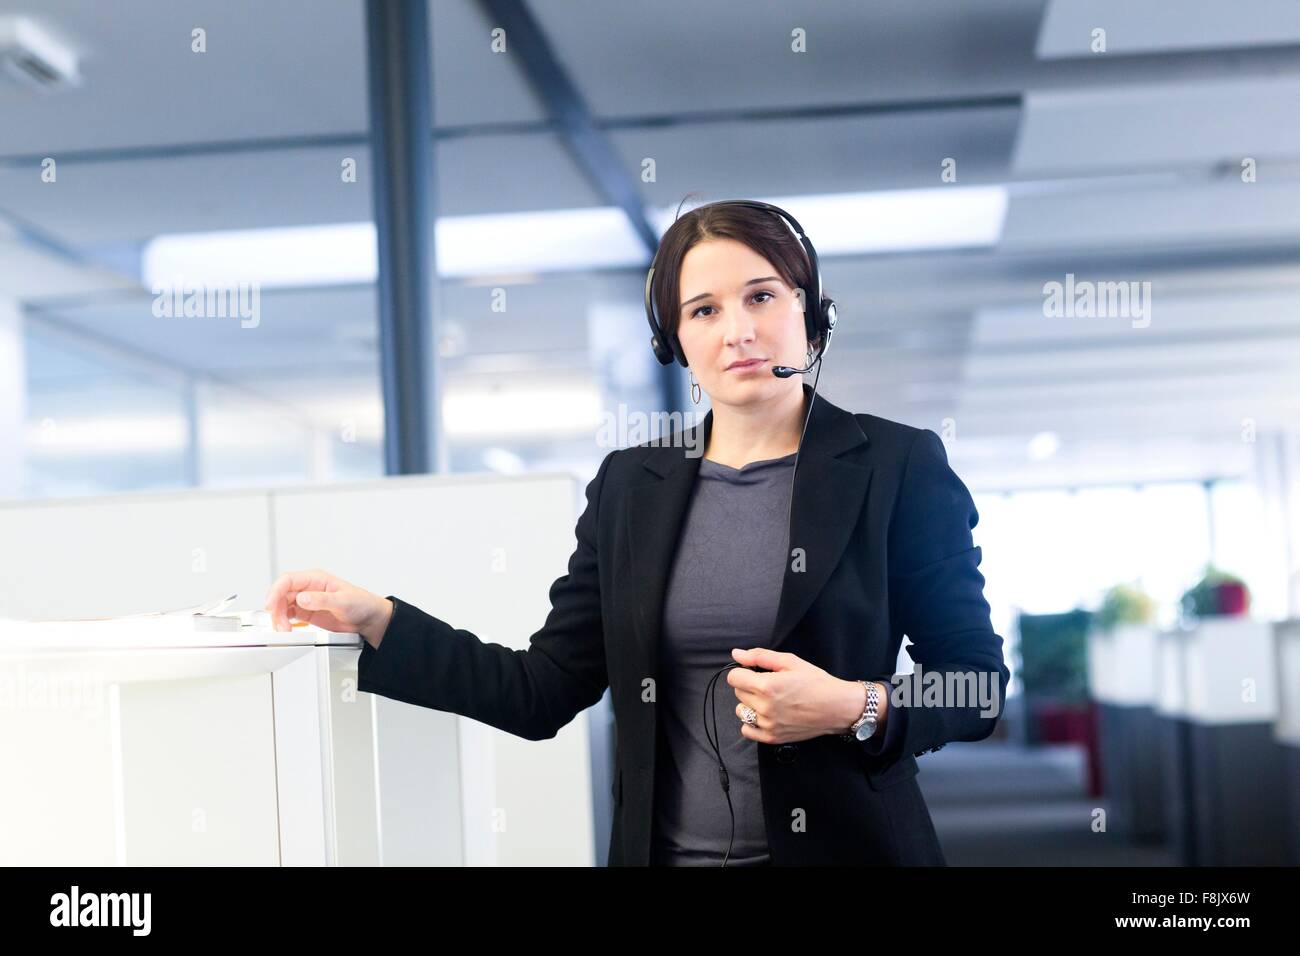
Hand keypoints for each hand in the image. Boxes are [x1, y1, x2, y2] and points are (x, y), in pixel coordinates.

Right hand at [263, 569, 392, 645]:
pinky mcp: (307, 612)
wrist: (369, 619)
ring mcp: (306, 600)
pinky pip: (288, 615)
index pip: (288, 580)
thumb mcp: (343, 601)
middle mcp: (308, 588)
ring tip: (285, 630)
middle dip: (276, 609)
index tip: (270, 605)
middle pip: (281, 594)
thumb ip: (322, 600)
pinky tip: (287, 629)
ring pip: (282, 605)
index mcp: (316, 579)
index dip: (275, 591)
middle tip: (281, 625)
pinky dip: (284, 622)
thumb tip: (302, 598)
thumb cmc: (362, 604)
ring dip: (279, 618)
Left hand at [727, 647, 887, 744]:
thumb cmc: (816, 682)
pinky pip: (747, 730)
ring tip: (768, 700)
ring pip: (741, 711)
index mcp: (767, 686)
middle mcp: (764, 707)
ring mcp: (768, 725)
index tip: (754, 672)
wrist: (837, 707)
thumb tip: (736, 654)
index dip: (743, 672)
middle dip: (749, 686)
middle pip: (738, 693)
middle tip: (769, 684)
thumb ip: (760, 656)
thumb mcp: (790, 661)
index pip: (733, 677)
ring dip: (750, 704)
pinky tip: (766, 715)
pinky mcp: (773, 738)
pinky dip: (752, 723)